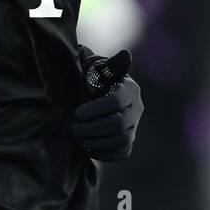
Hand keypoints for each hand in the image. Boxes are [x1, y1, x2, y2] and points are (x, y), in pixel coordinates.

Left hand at [71, 46, 142, 161]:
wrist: (92, 94)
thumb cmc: (92, 78)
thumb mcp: (98, 68)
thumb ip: (109, 65)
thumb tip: (126, 54)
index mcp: (130, 89)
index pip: (116, 102)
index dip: (95, 110)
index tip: (76, 113)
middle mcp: (137, 108)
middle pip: (119, 125)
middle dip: (92, 129)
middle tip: (72, 129)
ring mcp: (134, 126)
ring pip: (121, 141)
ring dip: (96, 143)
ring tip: (77, 140)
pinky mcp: (129, 141)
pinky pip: (122, 153)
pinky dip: (104, 154)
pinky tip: (87, 149)